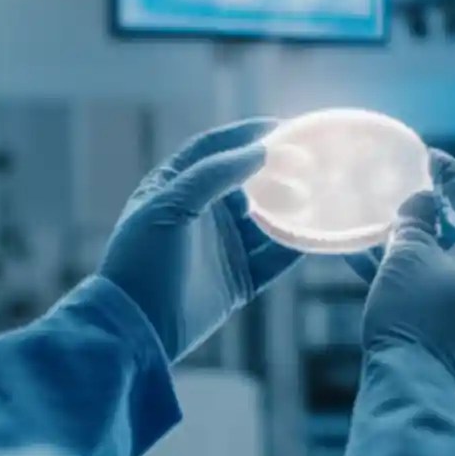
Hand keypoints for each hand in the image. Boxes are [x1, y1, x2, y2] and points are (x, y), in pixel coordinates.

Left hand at [100, 119, 302, 362]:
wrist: (137, 328)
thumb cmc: (143, 260)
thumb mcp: (170, 207)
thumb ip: (213, 175)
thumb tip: (259, 151)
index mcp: (174, 187)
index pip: (213, 149)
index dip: (246, 134)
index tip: (283, 127)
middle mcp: (200, 212)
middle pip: (247, 181)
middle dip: (278, 171)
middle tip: (309, 166)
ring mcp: (220, 246)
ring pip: (266, 219)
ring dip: (291, 208)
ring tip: (316, 198)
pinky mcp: (238, 280)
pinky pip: (275, 258)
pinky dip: (295, 247)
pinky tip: (315, 235)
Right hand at [346, 151, 454, 387]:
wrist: (407, 384)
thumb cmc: (412, 316)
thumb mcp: (409, 255)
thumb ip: (417, 219)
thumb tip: (422, 201)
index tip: (430, 158)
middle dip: (434, 206)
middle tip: (409, 183)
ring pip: (443, 258)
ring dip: (414, 237)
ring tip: (383, 217)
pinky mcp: (448, 326)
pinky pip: (429, 283)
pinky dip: (406, 267)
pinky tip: (368, 256)